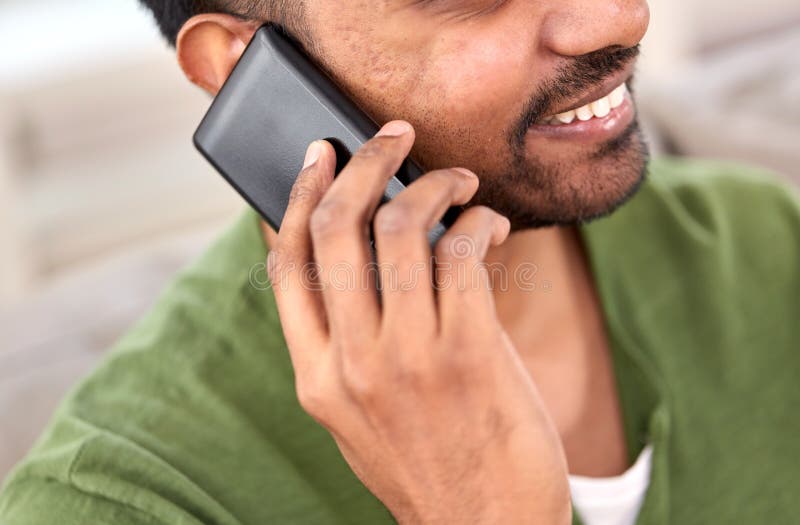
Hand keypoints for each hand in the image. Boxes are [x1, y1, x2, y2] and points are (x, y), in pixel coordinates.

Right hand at [267, 121, 570, 523]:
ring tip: (456, 178)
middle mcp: (351, 363)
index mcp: (316, 377)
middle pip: (337, 231)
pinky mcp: (469, 354)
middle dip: (363, 165)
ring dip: (432, 184)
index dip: (298, 197)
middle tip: (392, 137)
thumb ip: (348, 343)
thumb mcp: (360, 415)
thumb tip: (363, 252)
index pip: (289, 265)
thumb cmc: (428, 464)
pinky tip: (489, 225)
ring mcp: (408, 358)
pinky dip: (478, 223)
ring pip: (402, 230)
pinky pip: (462, 255)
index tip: (317, 156)